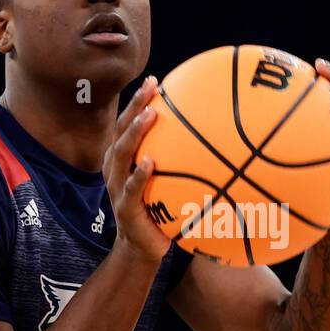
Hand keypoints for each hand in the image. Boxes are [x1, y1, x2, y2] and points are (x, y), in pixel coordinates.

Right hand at [103, 75, 170, 264]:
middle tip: (151, 87)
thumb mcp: (166, 183)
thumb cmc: (158, 212)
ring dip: (135, 133)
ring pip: (122, 154)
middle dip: (135, 106)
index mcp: (124, 160)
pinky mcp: (125, 208)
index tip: (154, 80)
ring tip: (149, 115)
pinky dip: (139, 175)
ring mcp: (117, 188)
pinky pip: (131, 189)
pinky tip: (150, 163)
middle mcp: (115, 169)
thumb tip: (214, 141)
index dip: (138, 101)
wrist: (142, 249)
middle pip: (122, 130)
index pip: (128, 124)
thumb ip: (177, 162)